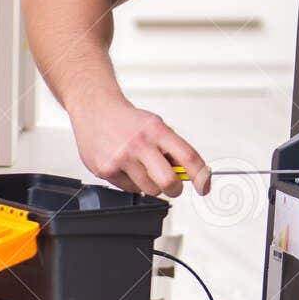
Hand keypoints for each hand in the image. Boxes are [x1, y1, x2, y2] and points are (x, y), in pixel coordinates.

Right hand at [71, 94, 211, 197]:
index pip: (188, 157)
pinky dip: (132, 183)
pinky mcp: (106, 170)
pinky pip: (130, 189)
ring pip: (150, 190)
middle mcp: (139, 143)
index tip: (204, 186)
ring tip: (143, 169)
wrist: (94, 109)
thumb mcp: (155, 125)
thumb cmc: (127, 120)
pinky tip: (126, 167)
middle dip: (175, 189)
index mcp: (157, 130)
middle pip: (169, 182)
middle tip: (173, 186)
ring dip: (152, 185)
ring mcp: (122, 158)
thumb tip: (190, 173)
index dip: (200, 176)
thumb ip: (172, 149)